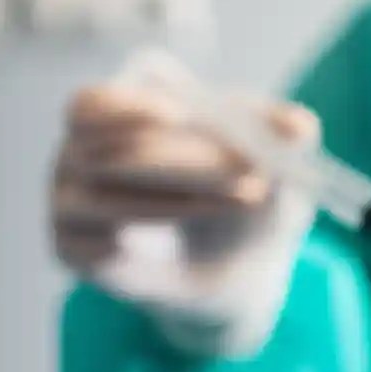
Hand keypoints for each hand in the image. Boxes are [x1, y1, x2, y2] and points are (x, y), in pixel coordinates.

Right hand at [52, 83, 318, 355]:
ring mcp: (69, 204)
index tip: (179, 114)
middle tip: (248, 170)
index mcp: (112, 115)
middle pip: (105, 152)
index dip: (127, 108)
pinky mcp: (73, 251)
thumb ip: (282, 135)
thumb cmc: (244, 192)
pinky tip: (199, 234)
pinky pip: (103, 245)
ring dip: (186, 199)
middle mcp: (77, 155)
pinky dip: (159, 237)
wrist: (236, 266)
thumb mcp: (272, 160)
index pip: (91, 105)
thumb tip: (302, 126)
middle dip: (184, 160)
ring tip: (247, 198)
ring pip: (108, 199)